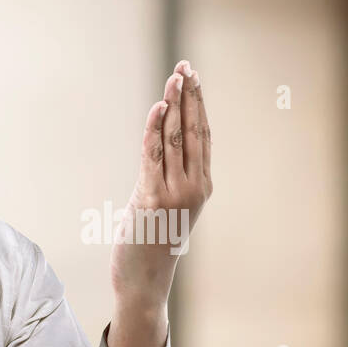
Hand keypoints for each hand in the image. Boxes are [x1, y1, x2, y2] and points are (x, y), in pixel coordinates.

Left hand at [110, 59, 212, 315]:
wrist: (145, 281)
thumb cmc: (153, 243)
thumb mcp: (168, 206)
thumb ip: (169, 176)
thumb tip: (161, 145)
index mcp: (201, 185)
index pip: (202, 135)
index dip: (198, 103)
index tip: (193, 75)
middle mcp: (193, 186)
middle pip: (193, 130)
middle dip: (190, 95)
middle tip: (186, 65)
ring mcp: (174, 193)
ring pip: (175, 138)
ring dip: (174, 103)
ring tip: (174, 77)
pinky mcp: (151, 198)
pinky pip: (154, 155)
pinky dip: (155, 128)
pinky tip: (158, 106)